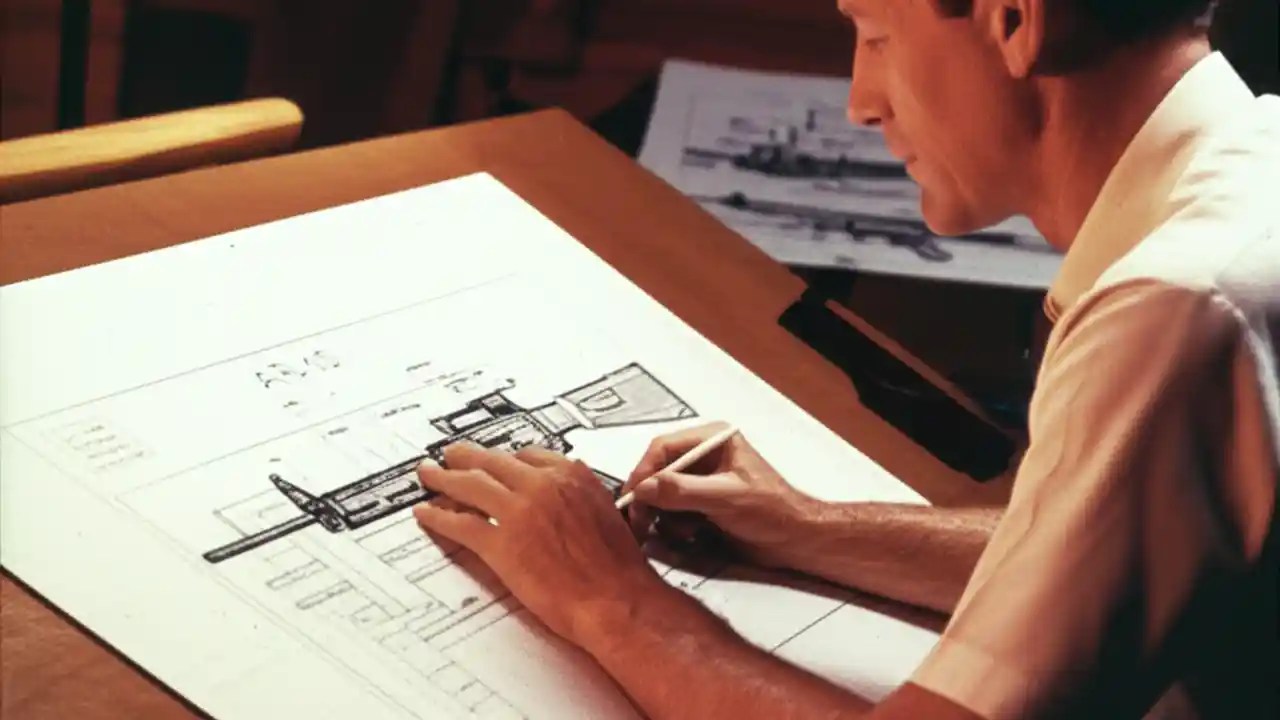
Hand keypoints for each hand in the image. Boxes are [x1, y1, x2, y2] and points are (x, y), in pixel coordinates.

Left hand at [413, 442, 670, 649]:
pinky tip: (426, 513)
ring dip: (443, 478)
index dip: (503, 459)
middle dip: (466, 457)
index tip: (493, 461)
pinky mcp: (500, 544)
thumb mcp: (607, 511)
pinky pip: (460, 523)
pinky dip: (438, 516)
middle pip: (492, 462)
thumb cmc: (618, 568)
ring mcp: (518, 512)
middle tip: (452, 456)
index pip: (526, 455)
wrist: (616, 600)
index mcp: (570, 475)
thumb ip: (580, 495)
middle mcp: (542, 485)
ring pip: (470, 485)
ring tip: (429, 475)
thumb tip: (567, 496)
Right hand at [622, 422, 820, 567]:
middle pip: (658, 470)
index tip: (631, 499)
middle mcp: (704, 454)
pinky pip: (674, 509)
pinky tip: (690, 535)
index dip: (643, 472)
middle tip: (640, 525)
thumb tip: (642, 488)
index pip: (663, 447)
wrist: (796, 541)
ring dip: (663, 515)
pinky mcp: (703, 501)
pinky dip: (675, 524)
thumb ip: (683, 491)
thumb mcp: (725, 499)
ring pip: (663, 493)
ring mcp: (703, 478)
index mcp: (713, 439)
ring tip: (679, 533)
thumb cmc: (769, 512)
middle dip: (649, 498)